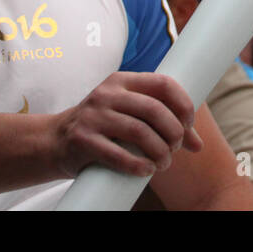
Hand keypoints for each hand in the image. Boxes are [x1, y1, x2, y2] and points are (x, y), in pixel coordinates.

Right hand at [52, 71, 201, 178]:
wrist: (54, 140)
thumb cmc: (102, 126)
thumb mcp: (128, 114)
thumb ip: (162, 122)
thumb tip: (198, 144)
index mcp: (122, 81)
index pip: (163, 83)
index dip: (183, 104)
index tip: (188, 124)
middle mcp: (107, 94)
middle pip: (153, 109)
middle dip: (173, 131)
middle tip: (176, 147)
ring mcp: (93, 116)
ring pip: (138, 132)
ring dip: (159, 151)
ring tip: (164, 162)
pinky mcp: (82, 141)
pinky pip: (117, 155)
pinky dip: (138, 165)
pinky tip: (146, 170)